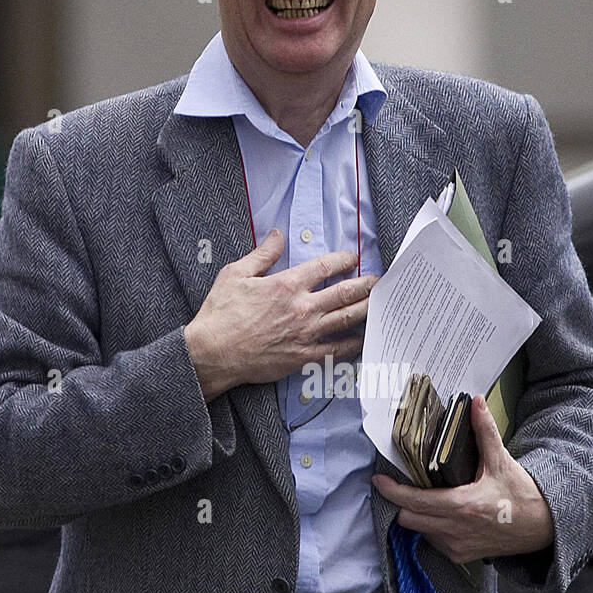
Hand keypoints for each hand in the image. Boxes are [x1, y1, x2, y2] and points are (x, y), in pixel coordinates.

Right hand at [184, 228, 379, 400]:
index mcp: (287, 285)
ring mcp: (306, 333)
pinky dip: (353, 344)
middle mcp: (302, 308)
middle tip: (379, 280)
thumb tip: (277, 235)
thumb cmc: (221, 314)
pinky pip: (336, 350)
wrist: (213, 353)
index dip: (343, 260)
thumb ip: (262, 254)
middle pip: (345, 292)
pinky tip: (363, 339)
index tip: (352, 258)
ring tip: (379, 303)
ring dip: (366, 309)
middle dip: (365, 284)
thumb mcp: (236, 274)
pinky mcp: (303, 357)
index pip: (325, 267)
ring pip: (346, 319)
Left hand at [372, 394, 554, 565]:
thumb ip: (485, 431)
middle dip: (401, 503)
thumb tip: (476, 402)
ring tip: (425, 498)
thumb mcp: (502, 462)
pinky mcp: (460, 556)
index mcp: (463, 506)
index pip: (415, 502)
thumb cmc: (522, 496)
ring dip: (417, 515)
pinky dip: (431, 528)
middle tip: (401, 486)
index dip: (392, 491)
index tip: (379, 480)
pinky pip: (433, 542)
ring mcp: (457, 546)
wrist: (542, 528)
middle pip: (408, 519)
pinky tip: (442, 514)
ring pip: (419, 532)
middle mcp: (456, 530)